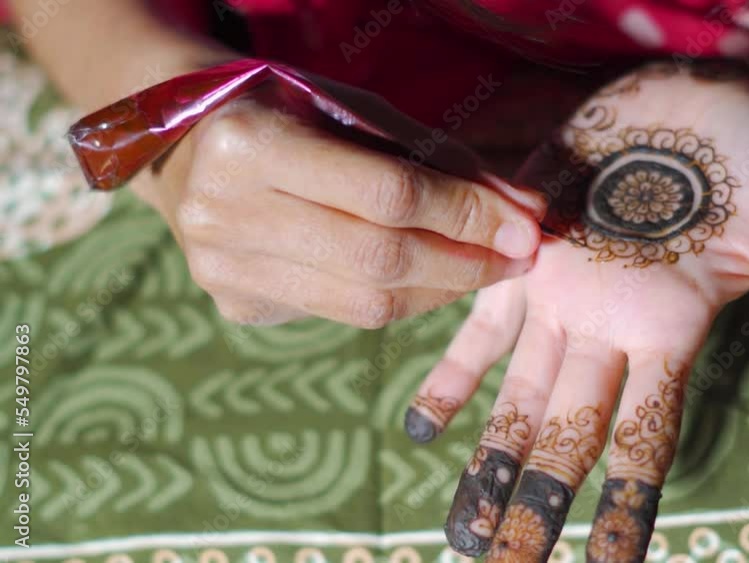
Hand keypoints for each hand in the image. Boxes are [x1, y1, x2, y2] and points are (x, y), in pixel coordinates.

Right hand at [130, 95, 546, 326]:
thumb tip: (524, 208)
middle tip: (518, 258)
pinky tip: (427, 278)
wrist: (183, 143)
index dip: (465, 214)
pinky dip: (398, 300)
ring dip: (441, 290)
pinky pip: (341, 314)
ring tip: (483, 269)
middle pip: (378, 261)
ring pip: (364, 304)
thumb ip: (439, 159)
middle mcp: (224, 214)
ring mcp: (223, 269)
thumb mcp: (356, 111)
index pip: (386, 194)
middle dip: (465, 264)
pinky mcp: (234, 304)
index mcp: (252, 143)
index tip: (525, 226)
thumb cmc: (286, 112)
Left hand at [404, 63, 748, 560]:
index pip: (647, 436)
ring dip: (489, 460)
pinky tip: (421, 426)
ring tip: (462, 529)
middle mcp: (607, 326)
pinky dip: (451, 371)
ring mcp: (559, 294)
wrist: (699, 94)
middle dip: (537, 500)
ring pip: (516, 395)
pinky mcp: (522, 252)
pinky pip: (479, 323)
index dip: (629, 503)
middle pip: (567, 431)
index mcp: (670, 330)